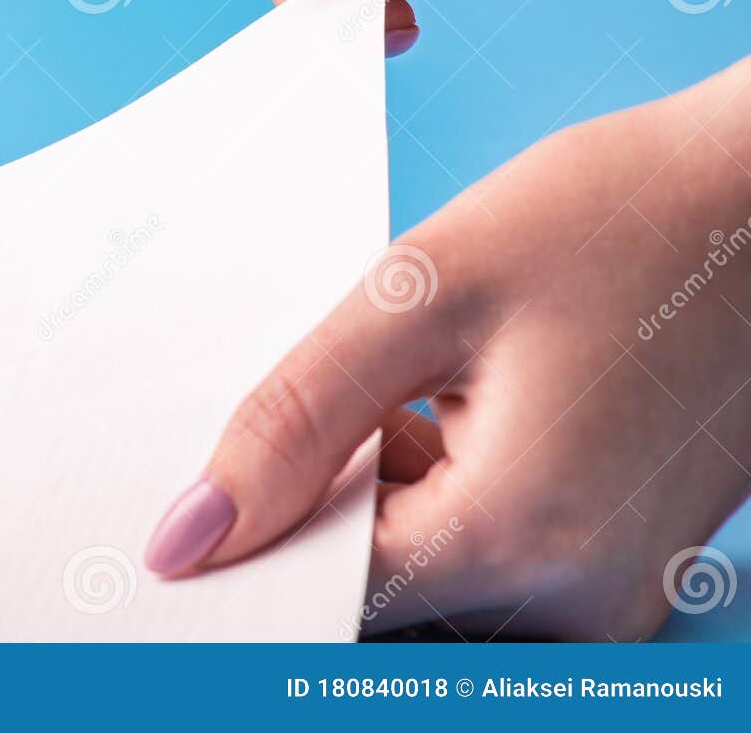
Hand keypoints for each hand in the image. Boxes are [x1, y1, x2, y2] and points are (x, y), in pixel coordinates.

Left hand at [143, 58, 750, 638]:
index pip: (325, 599)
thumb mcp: (423, 294)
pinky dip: (443, 481)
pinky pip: (491, 546)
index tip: (201, 499)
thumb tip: (189, 536)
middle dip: (326, 497)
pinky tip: (463, 396)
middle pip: (380, 586)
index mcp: (524, 541)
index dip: (254, 543)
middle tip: (349, 382)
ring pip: (429, 565)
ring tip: (427, 373)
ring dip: (385, 483)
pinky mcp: (626, 554)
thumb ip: (294, 421)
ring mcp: (615, 585)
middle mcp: (581, 598)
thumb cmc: (621, 216)